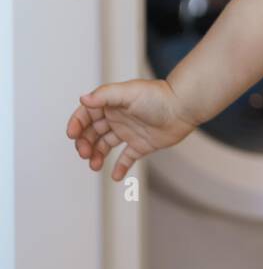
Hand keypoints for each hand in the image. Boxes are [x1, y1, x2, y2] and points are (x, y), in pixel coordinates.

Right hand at [65, 77, 198, 181]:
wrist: (183, 108)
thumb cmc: (158, 96)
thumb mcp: (129, 92)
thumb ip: (105, 95)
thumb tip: (84, 99)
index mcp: (112, 104)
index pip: (87, 114)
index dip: (77, 124)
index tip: (72, 135)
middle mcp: (117, 118)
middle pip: (92, 132)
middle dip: (84, 143)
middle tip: (84, 153)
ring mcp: (128, 132)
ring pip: (105, 146)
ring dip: (97, 156)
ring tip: (95, 165)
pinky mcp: (141, 145)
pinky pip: (126, 158)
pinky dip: (120, 168)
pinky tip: (115, 176)